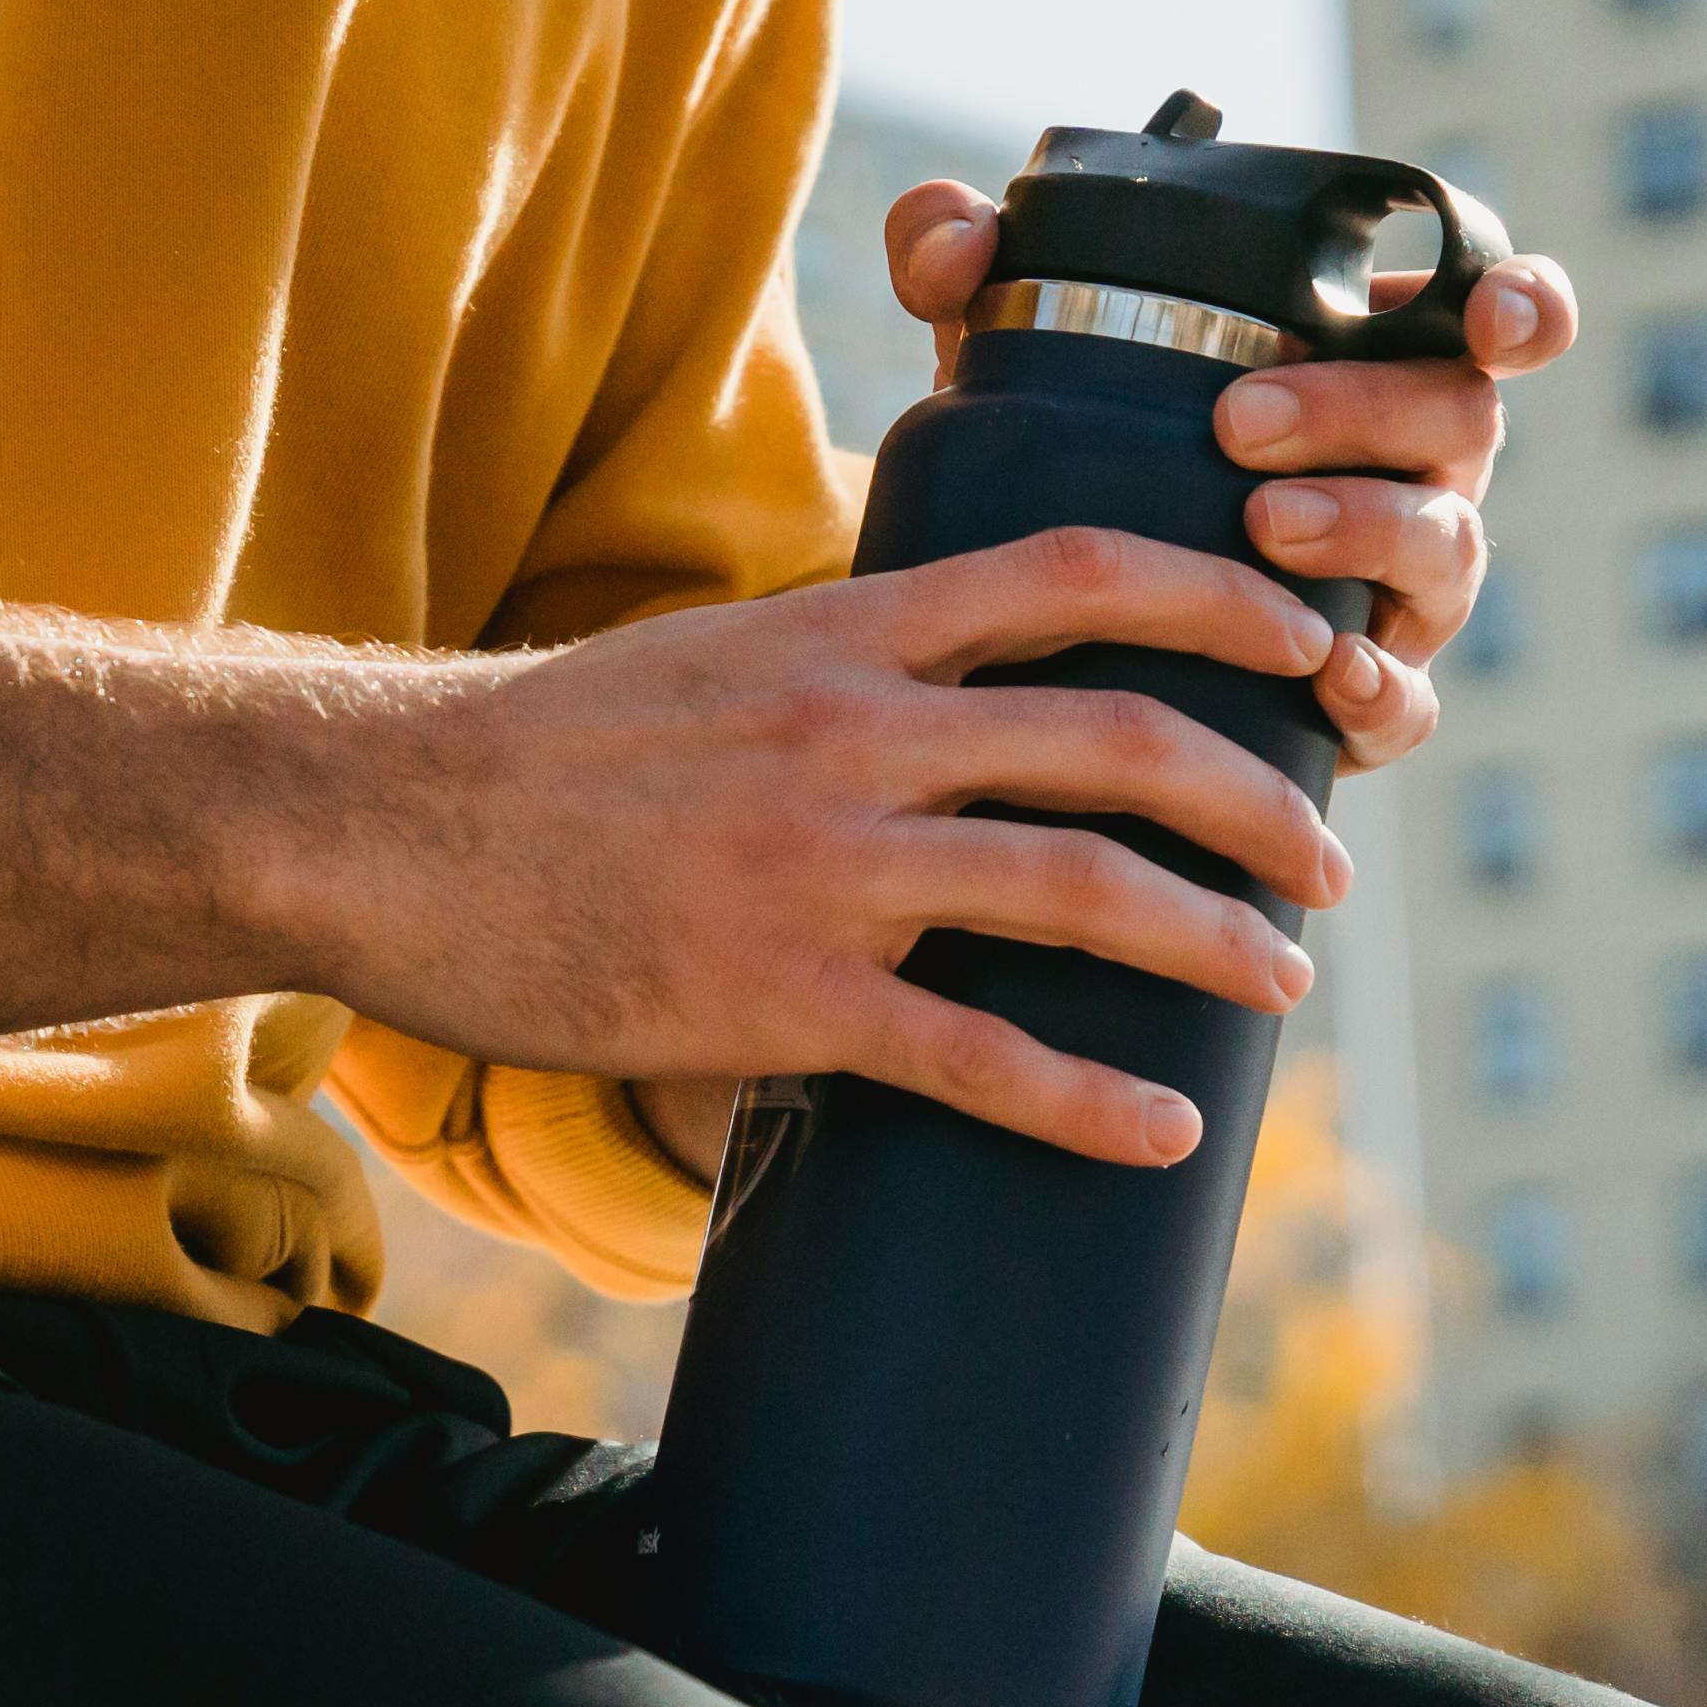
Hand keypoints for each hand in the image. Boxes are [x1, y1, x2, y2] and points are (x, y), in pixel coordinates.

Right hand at [303, 530, 1360, 1167]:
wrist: (378, 825)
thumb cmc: (544, 755)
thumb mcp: (712, 659)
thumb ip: (843, 669)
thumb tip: (959, 699)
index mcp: (842, 632)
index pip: (1076, 571)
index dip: (1222, 597)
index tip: (1312, 641)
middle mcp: (851, 731)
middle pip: (1118, 738)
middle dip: (1259, 798)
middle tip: (1328, 859)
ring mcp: (819, 866)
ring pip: (1078, 891)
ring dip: (1213, 940)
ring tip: (1285, 981)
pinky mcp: (776, 996)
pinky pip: (974, 1056)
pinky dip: (1090, 1102)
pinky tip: (1162, 1134)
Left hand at [884, 181, 1576, 770]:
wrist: (1035, 637)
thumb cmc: (1062, 450)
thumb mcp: (1005, 351)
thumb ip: (961, 263)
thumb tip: (953, 227)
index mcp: (1366, 360)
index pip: (1492, 315)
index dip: (1524, 307)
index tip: (1489, 313)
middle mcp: (1410, 467)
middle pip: (1461, 419)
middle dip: (1364, 411)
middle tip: (1239, 424)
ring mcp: (1401, 589)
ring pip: (1447, 551)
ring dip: (1368, 529)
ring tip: (1265, 526)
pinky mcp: (1367, 700)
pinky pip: (1413, 702)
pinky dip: (1384, 690)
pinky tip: (1332, 681)